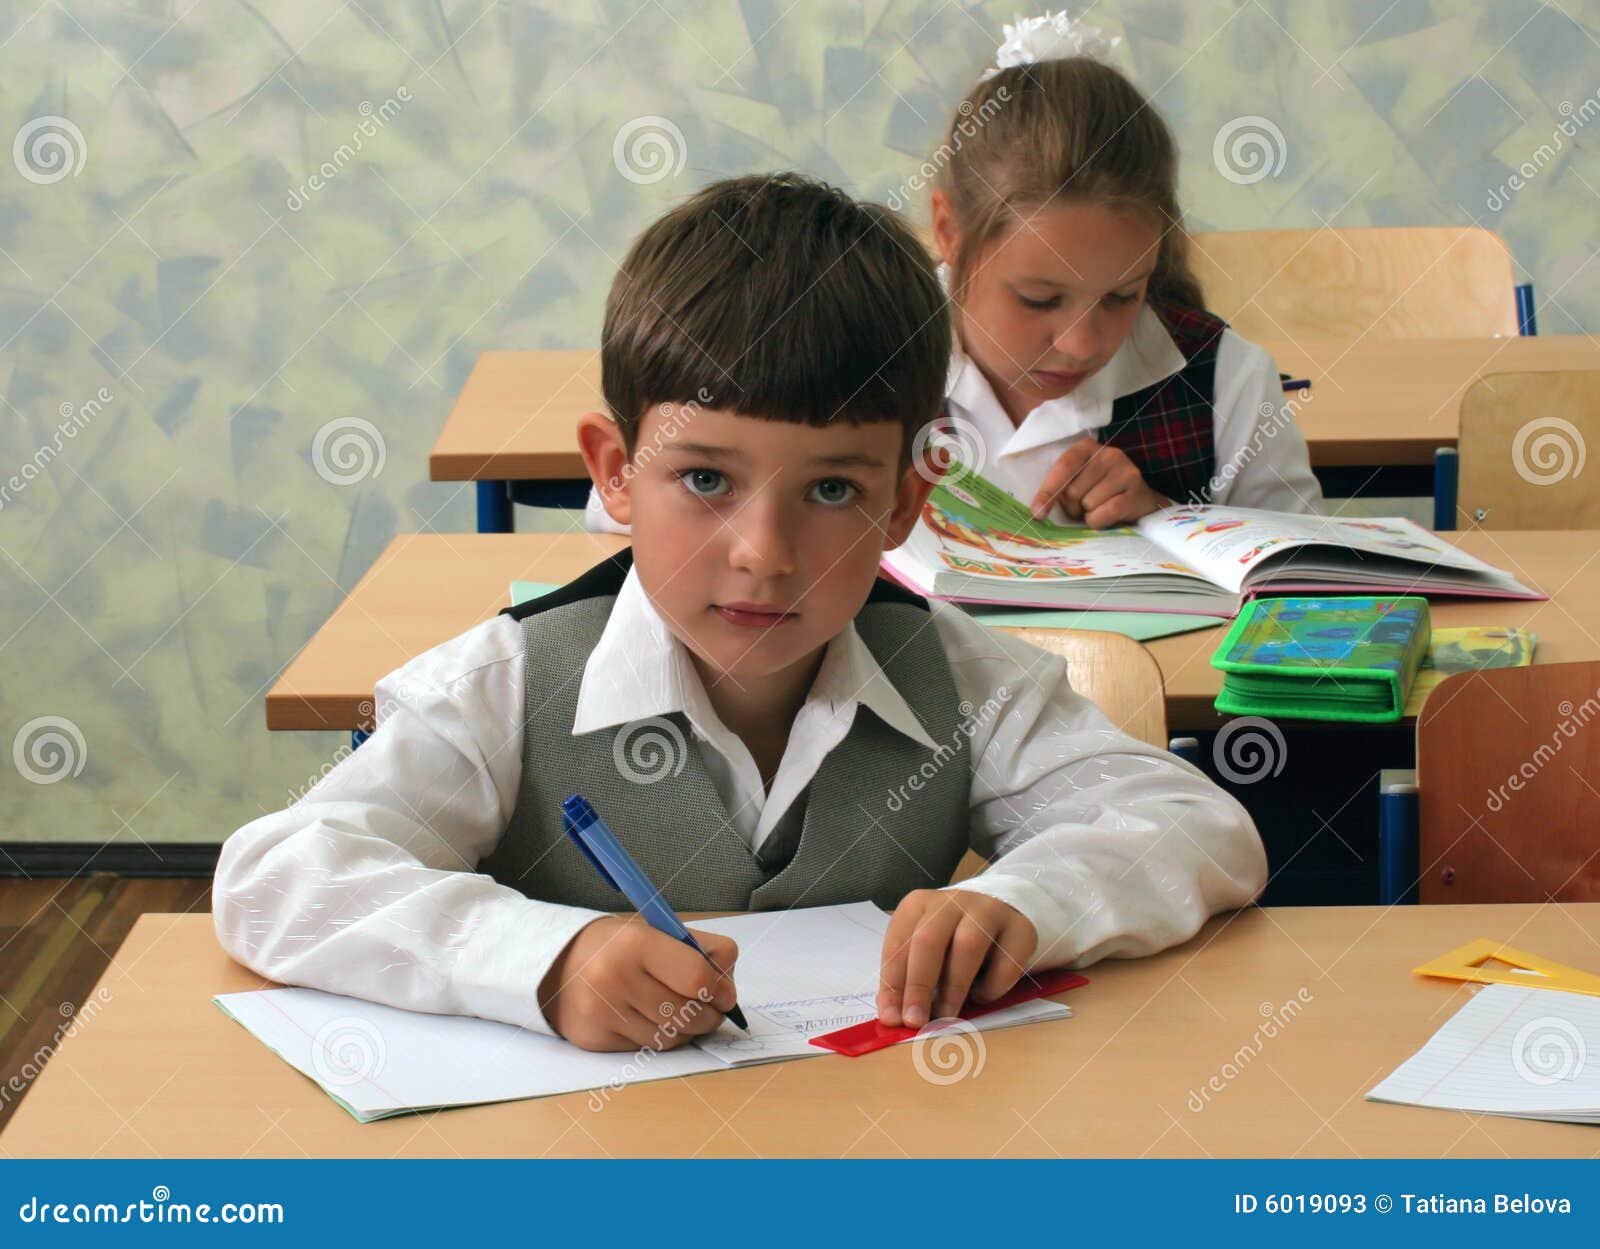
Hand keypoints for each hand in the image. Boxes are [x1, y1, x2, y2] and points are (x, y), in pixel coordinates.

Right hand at [537, 917, 739, 1051]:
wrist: (558, 964)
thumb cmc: (619, 946)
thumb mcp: (659, 932)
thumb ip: (702, 951)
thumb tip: (728, 989)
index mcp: (636, 942)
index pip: (697, 977)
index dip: (720, 990)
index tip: (725, 995)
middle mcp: (614, 978)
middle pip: (687, 1014)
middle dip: (709, 1016)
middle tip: (711, 1010)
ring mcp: (602, 1012)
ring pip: (670, 1038)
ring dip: (686, 1031)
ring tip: (681, 1013)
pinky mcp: (595, 1039)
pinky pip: (646, 1048)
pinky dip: (658, 1038)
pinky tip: (650, 1019)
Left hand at [876, 889, 1036, 1028]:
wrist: (1003, 909)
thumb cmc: (952, 938)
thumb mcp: (924, 950)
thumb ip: (906, 978)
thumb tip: (892, 1016)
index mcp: (919, 904)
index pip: (898, 944)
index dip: (892, 984)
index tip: (892, 1018)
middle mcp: (952, 901)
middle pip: (929, 940)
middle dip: (919, 985)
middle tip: (915, 1020)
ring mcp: (988, 910)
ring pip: (967, 945)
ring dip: (953, 987)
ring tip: (946, 1015)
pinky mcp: (1021, 928)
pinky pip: (1006, 961)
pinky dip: (991, 986)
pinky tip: (981, 996)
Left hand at [1031, 440, 1168, 528]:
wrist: (1140, 500)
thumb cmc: (1100, 491)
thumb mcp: (1078, 481)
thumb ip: (1060, 487)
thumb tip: (1037, 510)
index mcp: (1087, 447)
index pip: (1063, 467)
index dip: (1047, 491)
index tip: (1037, 512)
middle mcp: (1108, 454)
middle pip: (1074, 491)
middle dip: (1073, 506)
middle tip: (1083, 507)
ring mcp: (1125, 470)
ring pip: (1089, 504)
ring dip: (1088, 514)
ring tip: (1099, 508)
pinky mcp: (1136, 491)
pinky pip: (1105, 513)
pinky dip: (1100, 522)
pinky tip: (1108, 517)